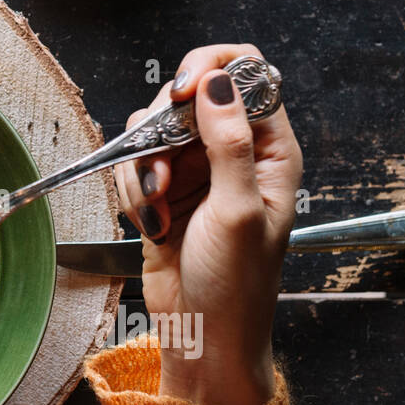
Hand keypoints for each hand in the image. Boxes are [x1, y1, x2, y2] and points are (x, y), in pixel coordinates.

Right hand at [112, 44, 302, 404]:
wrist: (201, 335)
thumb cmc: (236, 286)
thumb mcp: (238, 210)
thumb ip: (230, 142)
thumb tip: (219, 82)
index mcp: (271, 149)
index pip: (248, 73)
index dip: (210, 70)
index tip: (180, 91)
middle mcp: (234, 151)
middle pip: (188, 96)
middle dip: (163, 130)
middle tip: (162, 166)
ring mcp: (196, 170)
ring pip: (153, 129)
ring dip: (144, 166)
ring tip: (159, 207)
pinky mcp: (163, 189)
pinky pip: (134, 162)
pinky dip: (133, 190)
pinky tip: (151, 222)